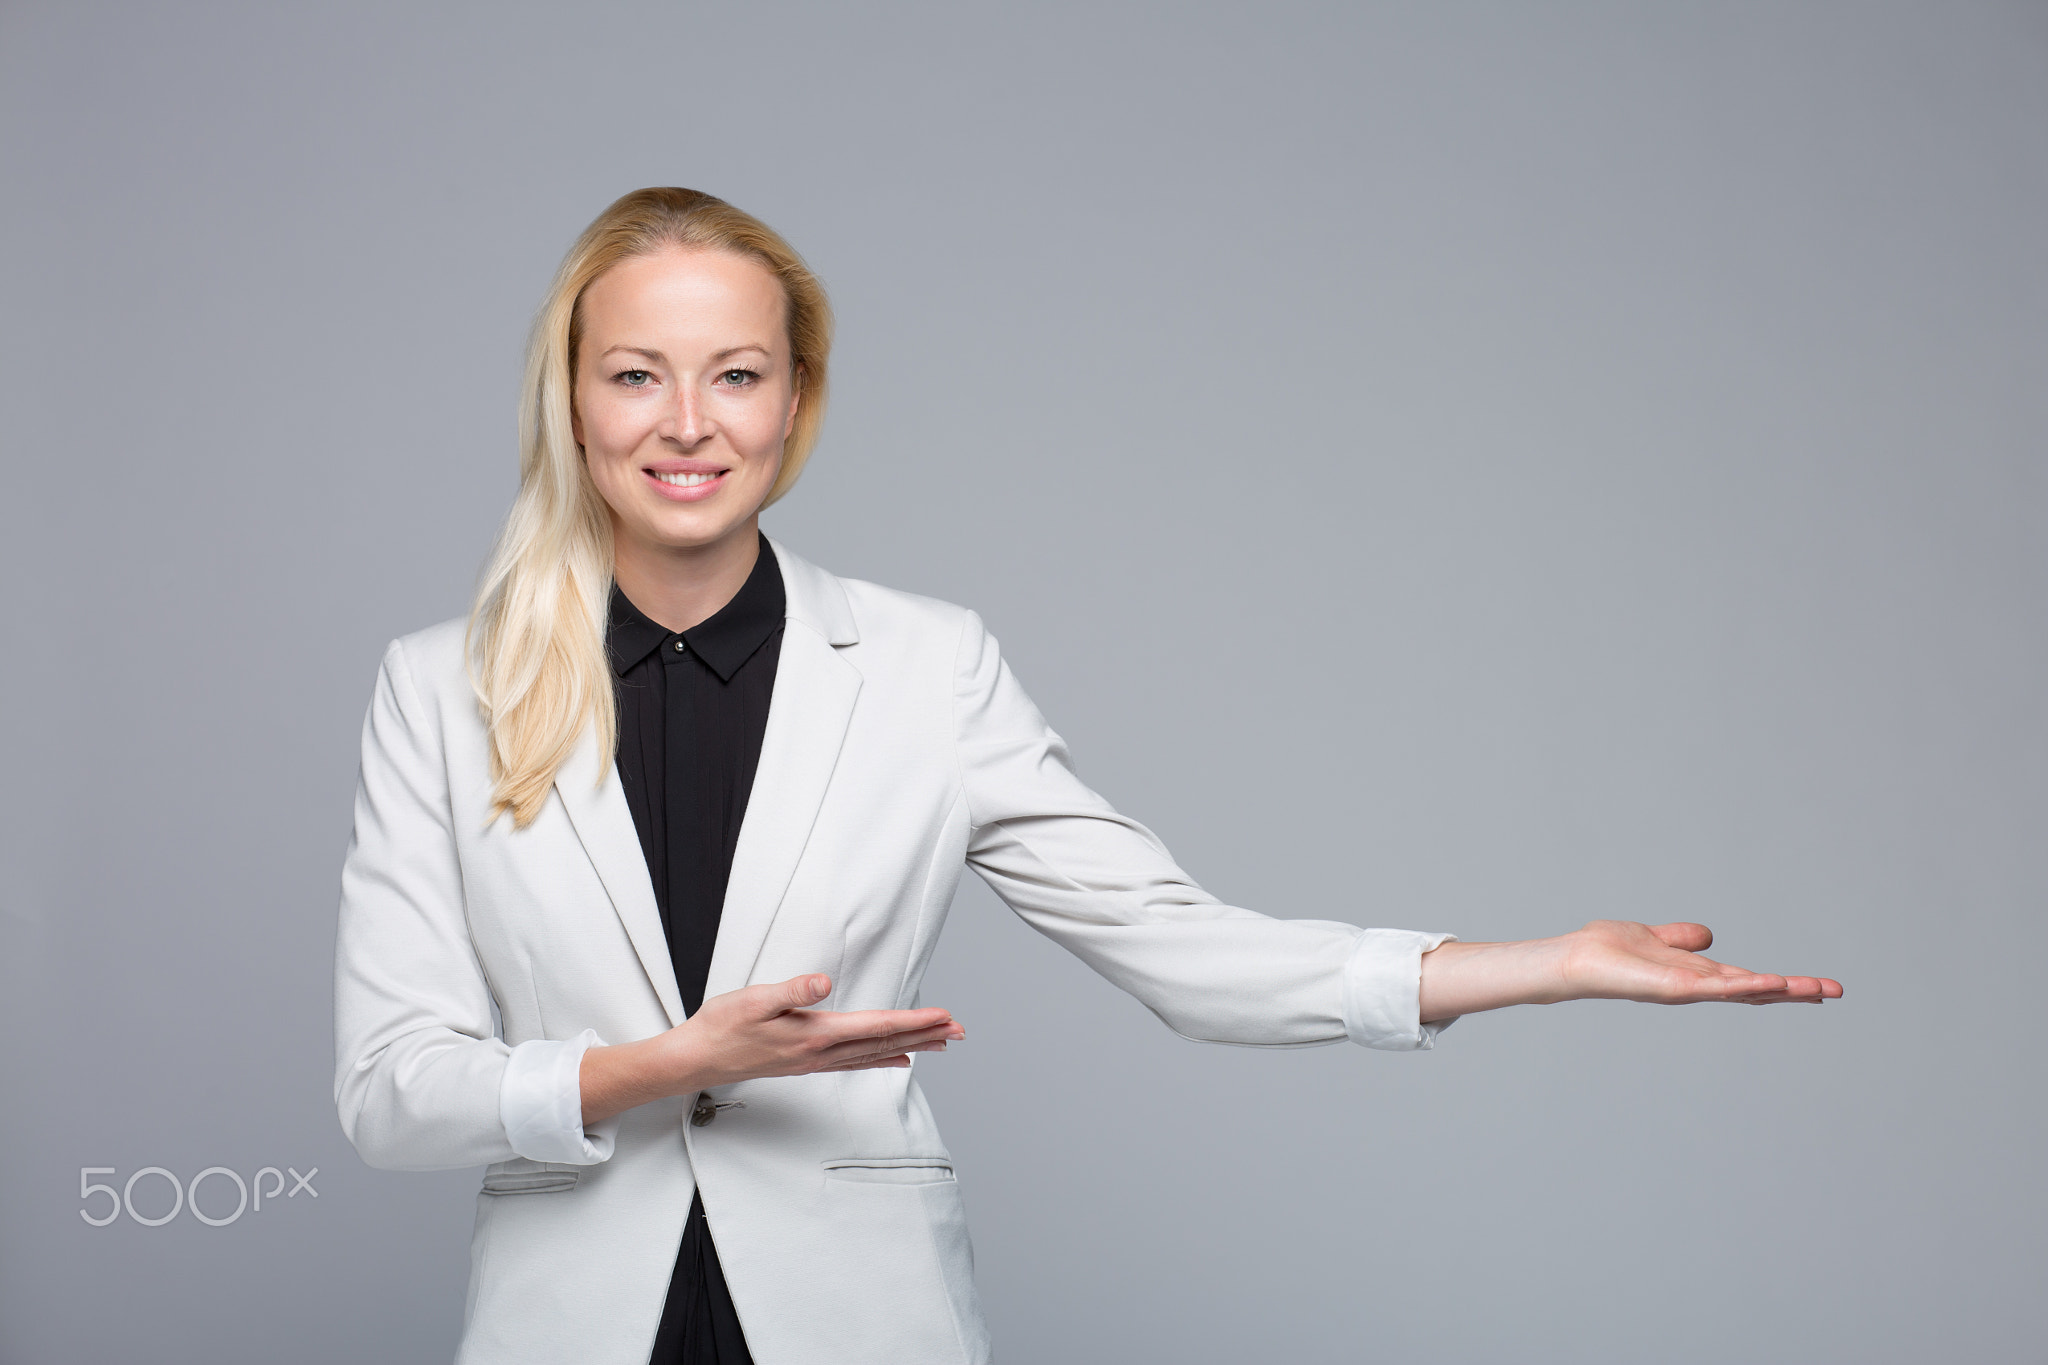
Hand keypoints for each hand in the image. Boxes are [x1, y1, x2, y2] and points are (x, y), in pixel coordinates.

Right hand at [580, 975, 963, 1125]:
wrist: (697, 1059)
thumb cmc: (722, 1027)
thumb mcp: (753, 1000)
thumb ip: (791, 991)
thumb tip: (822, 983)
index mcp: (815, 1035)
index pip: (876, 1026)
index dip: (914, 1020)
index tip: (945, 1016)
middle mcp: (821, 1053)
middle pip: (885, 1042)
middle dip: (926, 1034)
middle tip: (961, 1030)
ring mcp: (815, 1061)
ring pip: (875, 1053)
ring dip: (911, 1045)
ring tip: (942, 1043)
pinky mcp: (807, 1062)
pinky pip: (857, 1061)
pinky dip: (883, 1058)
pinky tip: (896, 1058)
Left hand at [1418, 920, 1842, 1022]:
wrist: (1575, 961)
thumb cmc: (1609, 952)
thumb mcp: (1657, 938)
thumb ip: (1682, 938)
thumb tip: (1708, 936)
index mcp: (1698, 975)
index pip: (1750, 981)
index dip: (1783, 984)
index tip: (1819, 986)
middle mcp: (1698, 985)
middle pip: (1756, 990)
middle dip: (1795, 991)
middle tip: (1837, 991)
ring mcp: (1687, 989)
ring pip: (1743, 990)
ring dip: (1779, 990)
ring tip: (1815, 989)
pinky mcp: (1672, 986)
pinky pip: (1714, 987)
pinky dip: (1742, 985)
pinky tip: (1769, 982)